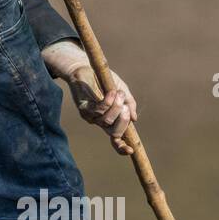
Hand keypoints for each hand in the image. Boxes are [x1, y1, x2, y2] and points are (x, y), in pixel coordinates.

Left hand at [42, 41, 137, 155]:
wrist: (87, 68)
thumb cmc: (104, 81)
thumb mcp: (122, 90)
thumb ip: (129, 103)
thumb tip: (134, 119)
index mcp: (110, 120)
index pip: (115, 140)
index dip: (121, 148)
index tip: (130, 151)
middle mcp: (100, 122)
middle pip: (114, 133)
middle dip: (123, 121)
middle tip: (126, 106)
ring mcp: (91, 116)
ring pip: (107, 121)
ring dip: (117, 107)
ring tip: (118, 92)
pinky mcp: (83, 108)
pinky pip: (98, 110)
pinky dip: (108, 102)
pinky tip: (111, 92)